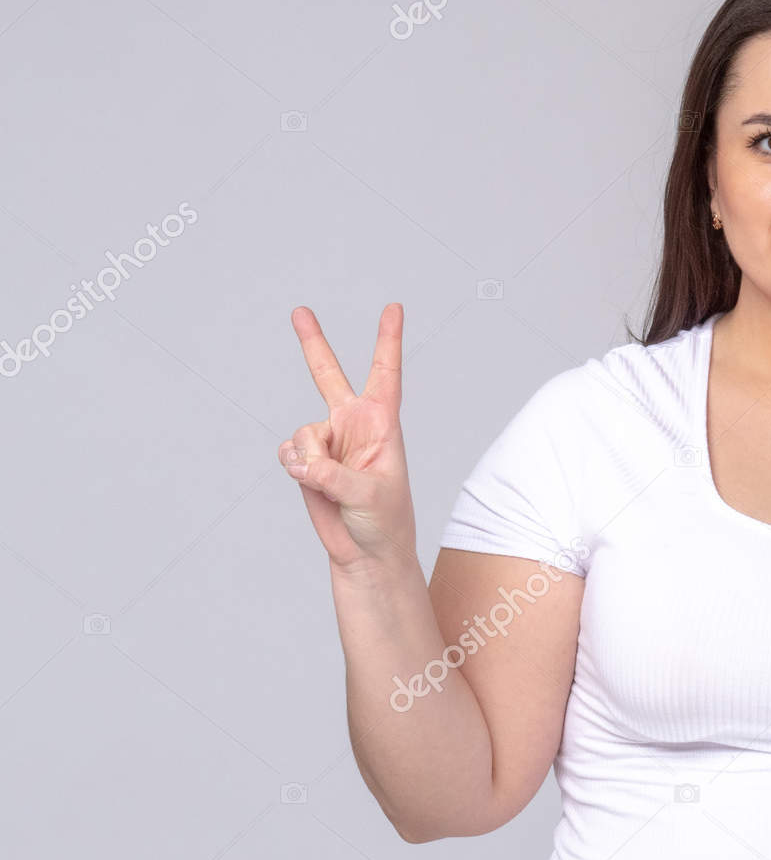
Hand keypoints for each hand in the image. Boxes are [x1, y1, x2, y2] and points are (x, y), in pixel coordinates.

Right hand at [279, 303, 416, 573]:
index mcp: (383, 424)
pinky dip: (296, 469)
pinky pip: (288, 452)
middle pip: (329, 375)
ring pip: (302, 432)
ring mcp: (327, 441)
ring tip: (327, 483)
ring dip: (308, 459)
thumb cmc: (385, 521)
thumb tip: (302, 463)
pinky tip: (311, 484)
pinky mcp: (305, 460)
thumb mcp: (370, 496)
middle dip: (313, 343)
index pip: (386, 374)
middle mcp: (353, 425)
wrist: (365, 552)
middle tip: (299, 311)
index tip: (393, 307)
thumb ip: (334, 475)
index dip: (387, 340)